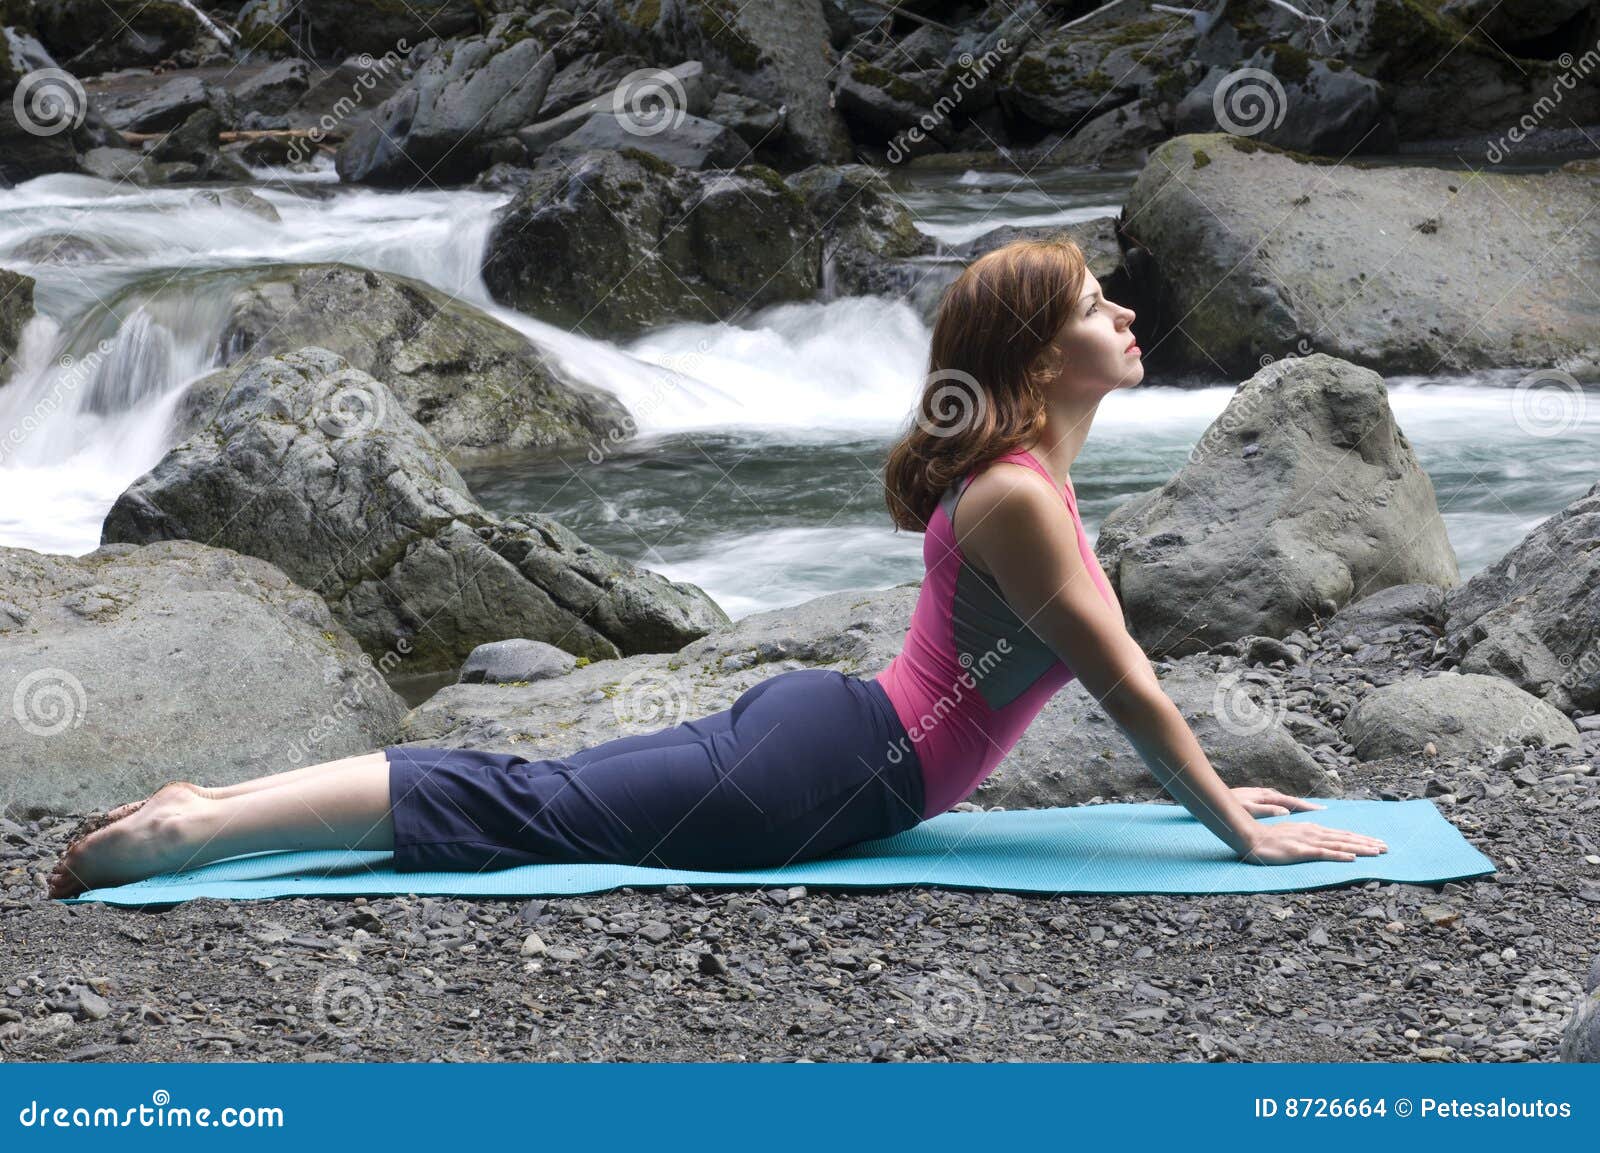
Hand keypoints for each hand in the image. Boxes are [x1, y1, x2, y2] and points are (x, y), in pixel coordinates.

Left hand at [1230, 786, 1325, 816]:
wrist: (1212, 797)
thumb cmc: (1229, 806)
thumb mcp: (1248, 810)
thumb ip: (1266, 810)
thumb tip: (1286, 811)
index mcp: (1267, 796)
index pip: (1291, 802)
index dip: (1306, 806)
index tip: (1321, 809)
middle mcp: (1265, 793)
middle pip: (1289, 799)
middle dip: (1304, 804)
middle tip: (1321, 810)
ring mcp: (1259, 794)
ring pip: (1281, 799)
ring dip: (1294, 804)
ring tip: (1306, 810)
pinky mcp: (1254, 796)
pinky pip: (1273, 800)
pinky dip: (1282, 803)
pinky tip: (1283, 808)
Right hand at [1241, 821, 1388, 865]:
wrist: (1251, 838)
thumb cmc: (1269, 837)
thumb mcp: (1292, 833)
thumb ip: (1307, 834)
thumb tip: (1320, 837)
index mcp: (1313, 829)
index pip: (1342, 834)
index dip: (1360, 838)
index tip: (1376, 842)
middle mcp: (1314, 833)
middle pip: (1346, 838)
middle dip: (1367, 842)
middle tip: (1386, 847)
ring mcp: (1308, 842)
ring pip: (1339, 845)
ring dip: (1359, 848)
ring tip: (1377, 852)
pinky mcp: (1301, 851)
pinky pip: (1323, 854)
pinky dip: (1339, 855)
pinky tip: (1352, 858)